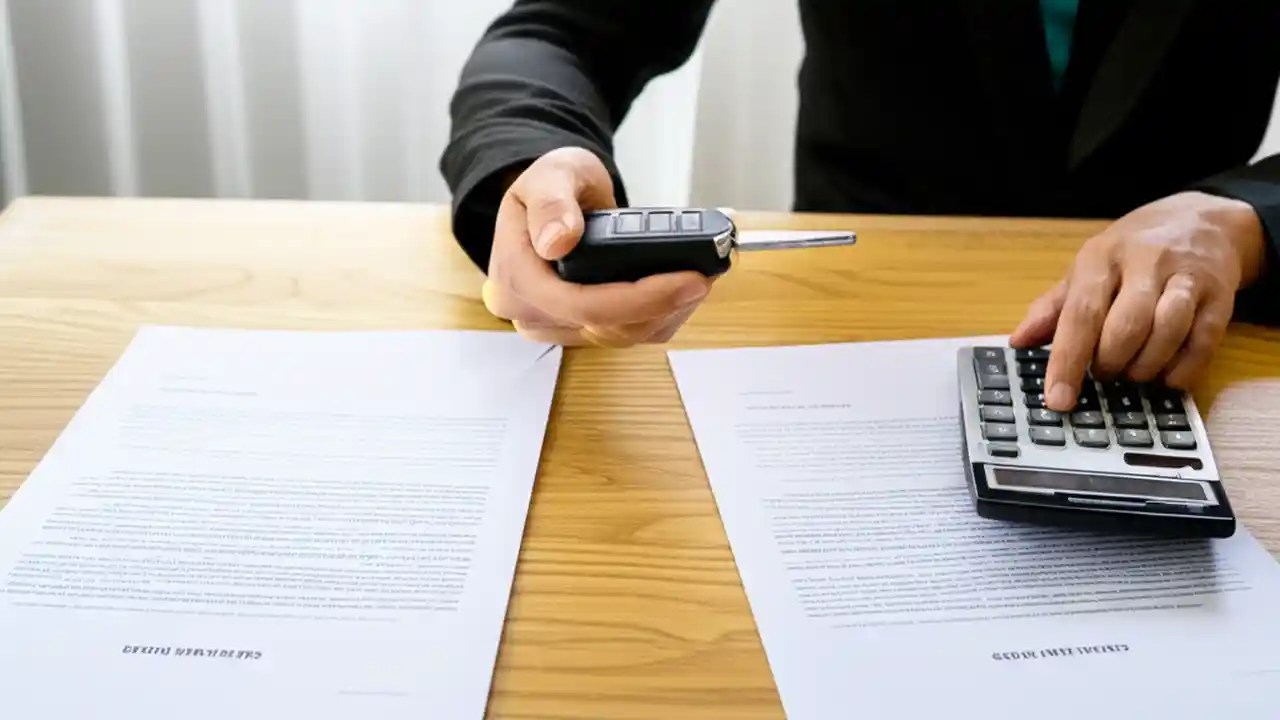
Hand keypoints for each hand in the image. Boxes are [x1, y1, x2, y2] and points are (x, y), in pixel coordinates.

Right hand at [480, 147, 713, 346]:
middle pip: (605, 328)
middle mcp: (531, 313)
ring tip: (700, 279)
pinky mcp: (582, 331)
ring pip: (621, 337)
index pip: (579, 305)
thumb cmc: (553, 186)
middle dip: (662, 305)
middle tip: (705, 275)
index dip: (638, 299)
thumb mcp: (551, 174)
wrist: (555, 202)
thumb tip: (558, 242)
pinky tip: (683, 293)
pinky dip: (661, 316)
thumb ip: (551, 202)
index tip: (686, 279)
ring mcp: (557, 327)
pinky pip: (628, 335)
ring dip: (667, 313)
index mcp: (516, 278)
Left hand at [1011, 191, 1266, 410]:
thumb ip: (1052, 308)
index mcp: (1101, 259)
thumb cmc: (1130, 253)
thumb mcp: (1086, 270)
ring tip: (1132, 374)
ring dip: (1145, 366)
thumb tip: (1017, 342)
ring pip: (1168, 330)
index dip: (1067, 361)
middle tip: (1101, 375)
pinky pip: (1204, 340)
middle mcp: (1145, 263)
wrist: (1201, 221)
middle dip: (1110, 363)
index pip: (1080, 314)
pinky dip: (1183, 368)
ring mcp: (1186, 277)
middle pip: (1126, 326)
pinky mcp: (1220, 295)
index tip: (1058, 399)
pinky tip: (1167, 377)